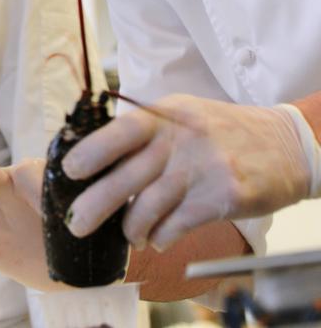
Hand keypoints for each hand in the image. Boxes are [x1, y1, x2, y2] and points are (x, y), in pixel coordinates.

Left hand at [62, 95, 310, 250]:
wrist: (283, 144)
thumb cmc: (221, 131)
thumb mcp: (183, 114)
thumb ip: (147, 131)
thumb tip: (98, 157)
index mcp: (167, 113)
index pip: (122, 130)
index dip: (92, 151)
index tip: (68, 170)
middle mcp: (182, 138)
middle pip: (127, 175)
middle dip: (95, 203)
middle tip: (77, 222)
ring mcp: (202, 167)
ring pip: (149, 206)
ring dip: (132, 228)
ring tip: (130, 235)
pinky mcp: (222, 196)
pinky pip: (177, 224)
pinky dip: (161, 236)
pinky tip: (158, 238)